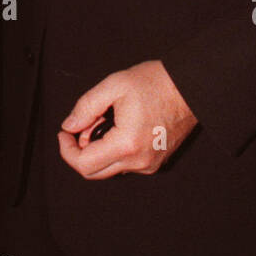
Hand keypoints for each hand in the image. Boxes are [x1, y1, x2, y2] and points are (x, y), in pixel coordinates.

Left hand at [58, 60, 196, 179]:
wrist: (191, 87)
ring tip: (104, 120)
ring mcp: (149, 164)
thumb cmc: (157, 82)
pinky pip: (126, 163)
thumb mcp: (114, 85)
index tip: (64, 133)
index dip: (66, 151)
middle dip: (80, 151)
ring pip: (110, 167)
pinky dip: (114, 150)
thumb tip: (69, 125)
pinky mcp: (156, 161)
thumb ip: (86, 106)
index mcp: (126, 144)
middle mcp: (138, 161)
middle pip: (95, 172)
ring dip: (98, 149)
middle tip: (82, 125)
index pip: (84, 164)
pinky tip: (119, 127)